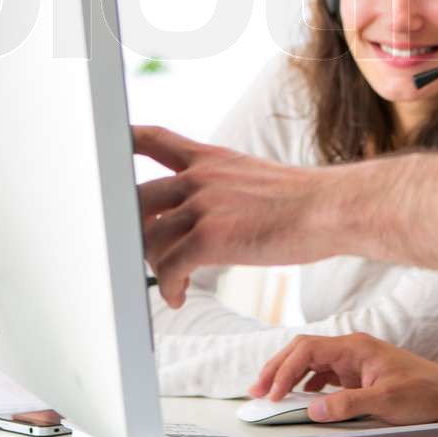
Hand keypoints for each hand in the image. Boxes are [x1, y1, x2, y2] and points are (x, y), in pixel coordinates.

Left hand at [135, 125, 333, 307]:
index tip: (106, 151)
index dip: (123, 142)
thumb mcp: (254, 176)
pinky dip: (169, 287)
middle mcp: (200, 176)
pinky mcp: (211, 237)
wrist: (331, 209)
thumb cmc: (304, 202)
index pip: (153, 139)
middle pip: (138, 199)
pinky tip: (179, 297)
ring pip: (150, 239)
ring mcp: (204, 204)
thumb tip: (206, 212)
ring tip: (174, 284)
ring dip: (155, 267)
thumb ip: (222, 186)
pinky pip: (169, 267)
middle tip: (150, 255)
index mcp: (210, 158)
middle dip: (137, 232)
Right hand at [251, 333, 437, 424]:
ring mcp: (355, 362)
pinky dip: (307, 384)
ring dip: (290, 376)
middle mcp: (352, 349)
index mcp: (355, 346)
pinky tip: (303, 397)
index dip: (284, 369)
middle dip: (278, 368)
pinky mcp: (360, 375)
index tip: (270, 393)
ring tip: (271, 394)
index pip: (307, 350)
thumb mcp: (386, 401)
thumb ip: (348, 404)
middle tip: (257, 390)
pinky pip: (325, 374)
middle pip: (303, 351)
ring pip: (312, 362)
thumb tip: (313, 408)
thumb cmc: (425, 392)